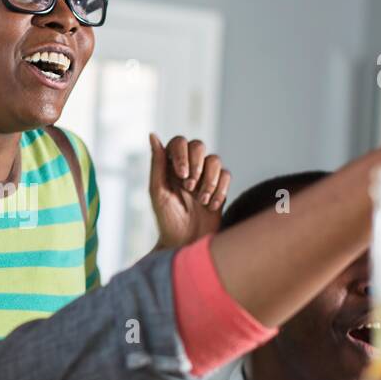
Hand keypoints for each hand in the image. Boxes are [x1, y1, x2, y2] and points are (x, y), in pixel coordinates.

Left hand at [148, 133, 230, 248]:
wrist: (185, 244)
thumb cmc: (167, 220)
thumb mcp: (158, 192)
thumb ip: (157, 164)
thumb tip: (153, 135)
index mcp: (170, 167)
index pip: (179, 142)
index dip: (183, 154)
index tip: (182, 175)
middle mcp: (188, 168)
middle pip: (199, 145)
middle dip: (197, 165)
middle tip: (190, 187)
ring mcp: (205, 177)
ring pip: (215, 160)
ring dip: (209, 180)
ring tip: (201, 200)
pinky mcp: (220, 188)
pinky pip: (227, 175)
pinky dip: (220, 190)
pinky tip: (210, 206)